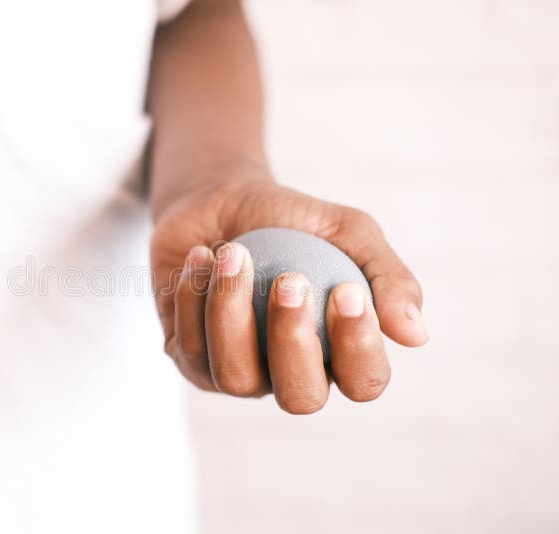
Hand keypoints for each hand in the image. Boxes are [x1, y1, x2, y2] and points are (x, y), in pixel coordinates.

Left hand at [150, 174, 427, 413]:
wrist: (221, 201)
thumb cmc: (293, 222)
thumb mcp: (349, 231)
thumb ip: (387, 277)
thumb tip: (416, 336)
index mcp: (338, 352)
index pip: (364, 380)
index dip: (360, 348)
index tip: (348, 291)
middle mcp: (288, 373)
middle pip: (301, 396)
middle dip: (294, 342)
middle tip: (290, 281)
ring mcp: (237, 371)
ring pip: (236, 375)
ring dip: (233, 311)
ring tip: (233, 253)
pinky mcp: (189, 357)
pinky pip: (189, 345)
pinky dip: (194, 295)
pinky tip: (202, 254)